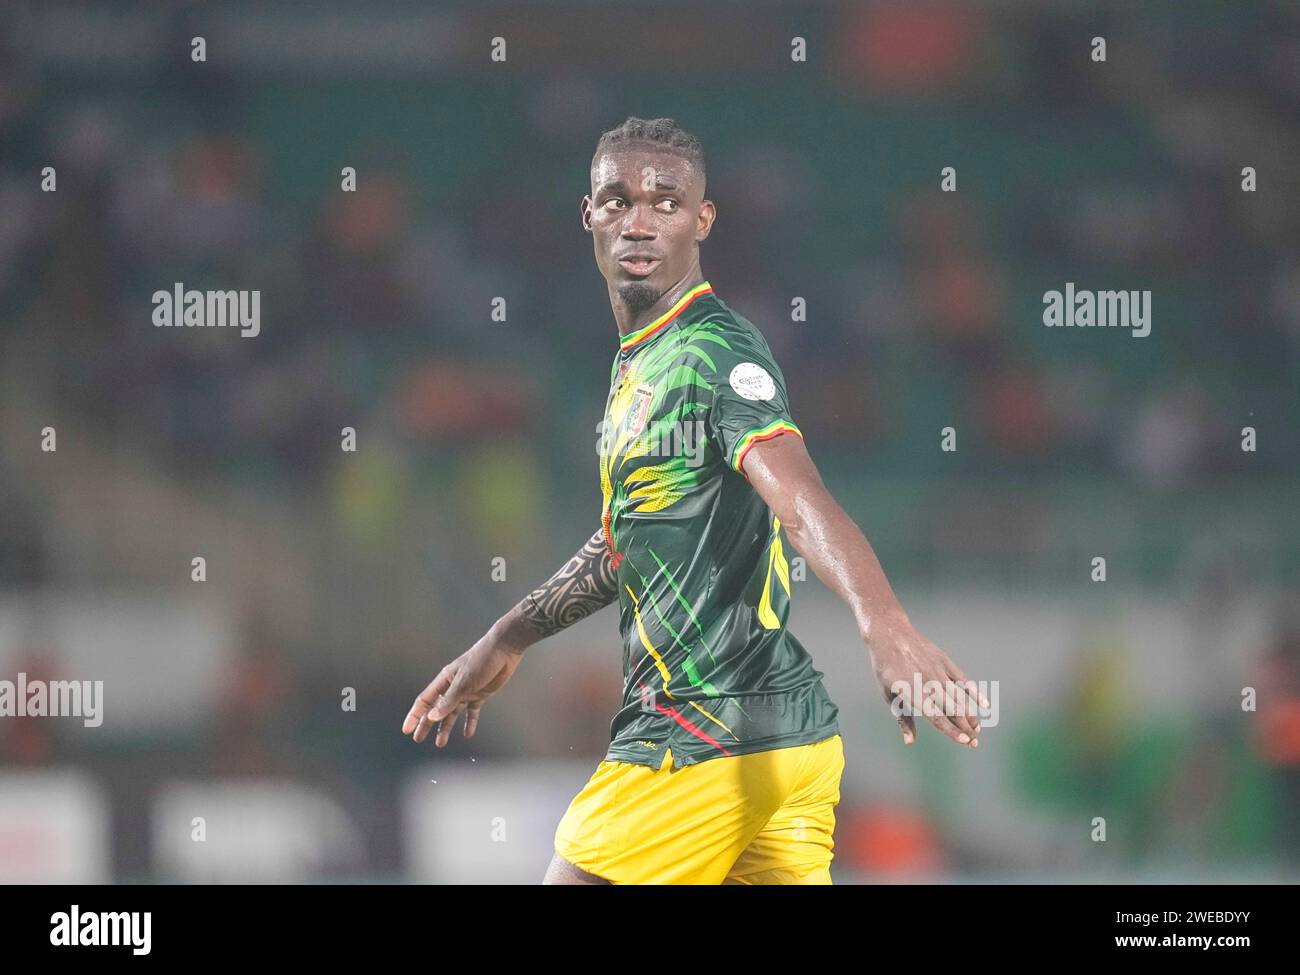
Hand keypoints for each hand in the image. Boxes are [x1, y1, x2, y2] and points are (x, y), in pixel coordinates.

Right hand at [402, 631, 525, 746]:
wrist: (504, 649)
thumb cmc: (481, 661)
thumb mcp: (463, 682)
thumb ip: (449, 701)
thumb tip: (431, 717)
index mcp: (444, 681)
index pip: (425, 701)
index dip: (415, 715)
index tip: (406, 730)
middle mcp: (453, 687)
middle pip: (436, 709)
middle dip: (426, 724)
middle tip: (418, 739)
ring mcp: (467, 692)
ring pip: (452, 713)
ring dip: (446, 727)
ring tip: (441, 743)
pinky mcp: (480, 694)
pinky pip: (472, 712)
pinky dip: (470, 722)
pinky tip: (468, 734)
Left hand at [864, 612, 986, 748]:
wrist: (890, 635)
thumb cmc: (886, 669)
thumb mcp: (888, 695)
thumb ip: (902, 719)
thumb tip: (910, 742)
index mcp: (913, 693)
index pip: (936, 716)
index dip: (951, 730)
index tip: (964, 741)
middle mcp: (928, 683)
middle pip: (952, 709)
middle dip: (965, 728)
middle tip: (975, 744)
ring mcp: (938, 671)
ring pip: (959, 697)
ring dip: (970, 714)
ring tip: (977, 730)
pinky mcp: (945, 661)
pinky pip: (963, 679)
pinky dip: (974, 692)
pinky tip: (984, 704)